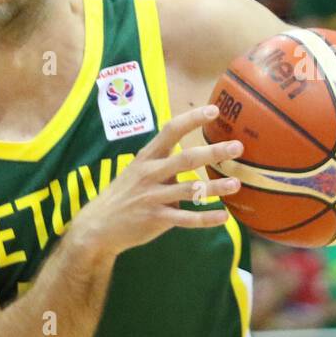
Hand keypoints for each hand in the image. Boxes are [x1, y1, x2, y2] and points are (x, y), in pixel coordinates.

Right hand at [70, 103, 242, 258]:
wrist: (98, 226)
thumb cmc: (124, 195)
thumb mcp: (138, 170)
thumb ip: (164, 162)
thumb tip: (195, 154)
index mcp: (147, 158)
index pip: (170, 131)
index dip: (192, 119)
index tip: (214, 110)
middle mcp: (150, 174)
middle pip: (186, 159)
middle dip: (213, 152)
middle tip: (237, 147)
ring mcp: (153, 197)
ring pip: (189, 190)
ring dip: (215, 187)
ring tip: (236, 184)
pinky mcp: (156, 219)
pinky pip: (185, 218)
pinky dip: (205, 219)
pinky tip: (223, 217)